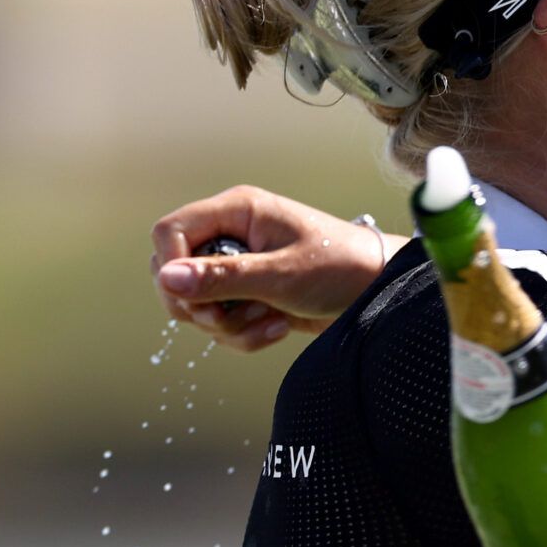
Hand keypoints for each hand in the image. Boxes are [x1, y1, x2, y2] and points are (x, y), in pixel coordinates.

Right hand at [148, 185, 399, 352]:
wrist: (380, 293)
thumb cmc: (340, 268)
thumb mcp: (281, 274)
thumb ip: (223, 277)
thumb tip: (167, 278)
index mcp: (237, 212)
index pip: (170, 232)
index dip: (170, 266)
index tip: (190, 297)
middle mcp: (231, 236)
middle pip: (174, 273)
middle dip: (198, 306)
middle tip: (229, 317)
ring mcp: (238, 268)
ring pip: (197, 306)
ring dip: (228, 325)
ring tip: (270, 320)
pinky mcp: (249, 297)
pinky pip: (221, 324)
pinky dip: (244, 335)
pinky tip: (278, 328)